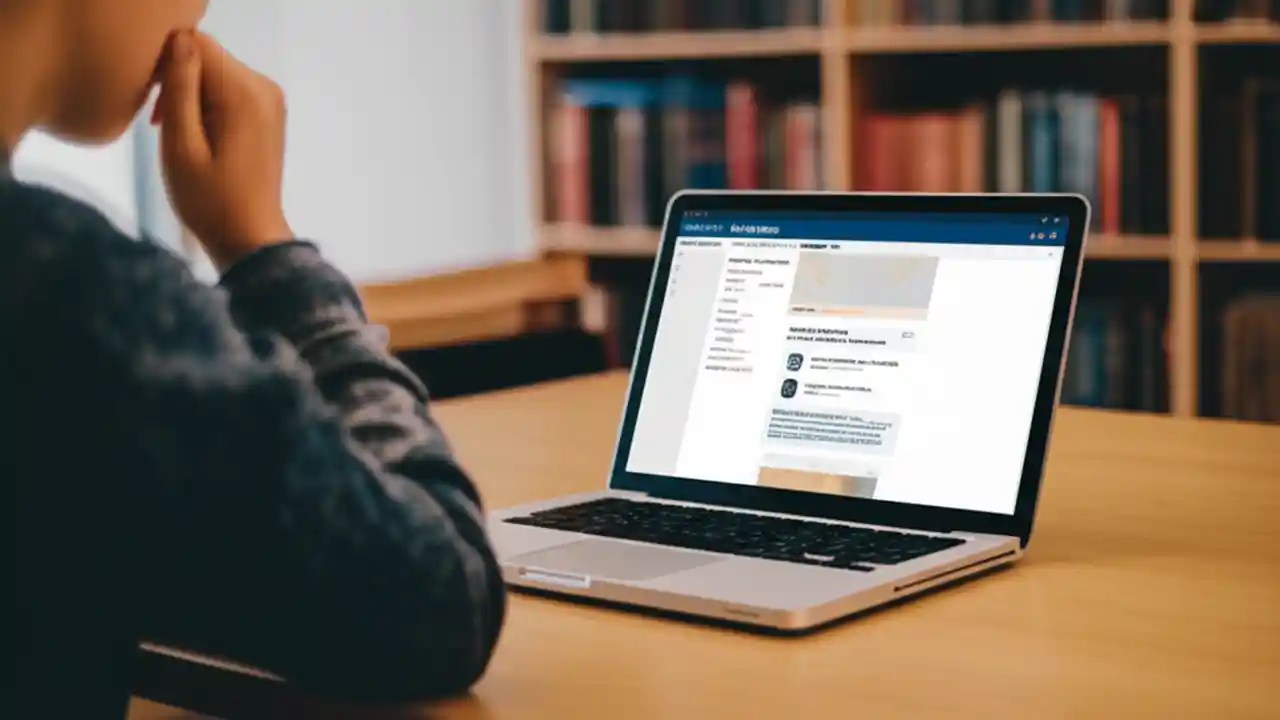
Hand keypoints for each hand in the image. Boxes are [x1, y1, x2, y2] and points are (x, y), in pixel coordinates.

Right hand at [156, 31, 292, 270]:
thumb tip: (178, 40)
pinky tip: (198, 138)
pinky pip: (228, 90)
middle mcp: (265, 87)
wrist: (249, 238)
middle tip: (163, 127)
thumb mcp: (181, 144)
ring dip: (189, 96)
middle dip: (178, 83)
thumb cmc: (209, 200)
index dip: (165, 66)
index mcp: (245, 92)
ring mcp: (270, 100)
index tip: (156, 107)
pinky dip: (206, 106)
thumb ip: (179, 87)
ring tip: (180, 137)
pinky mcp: (268, 113)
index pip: (196, 43)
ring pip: (215, 73)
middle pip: (206, 56)